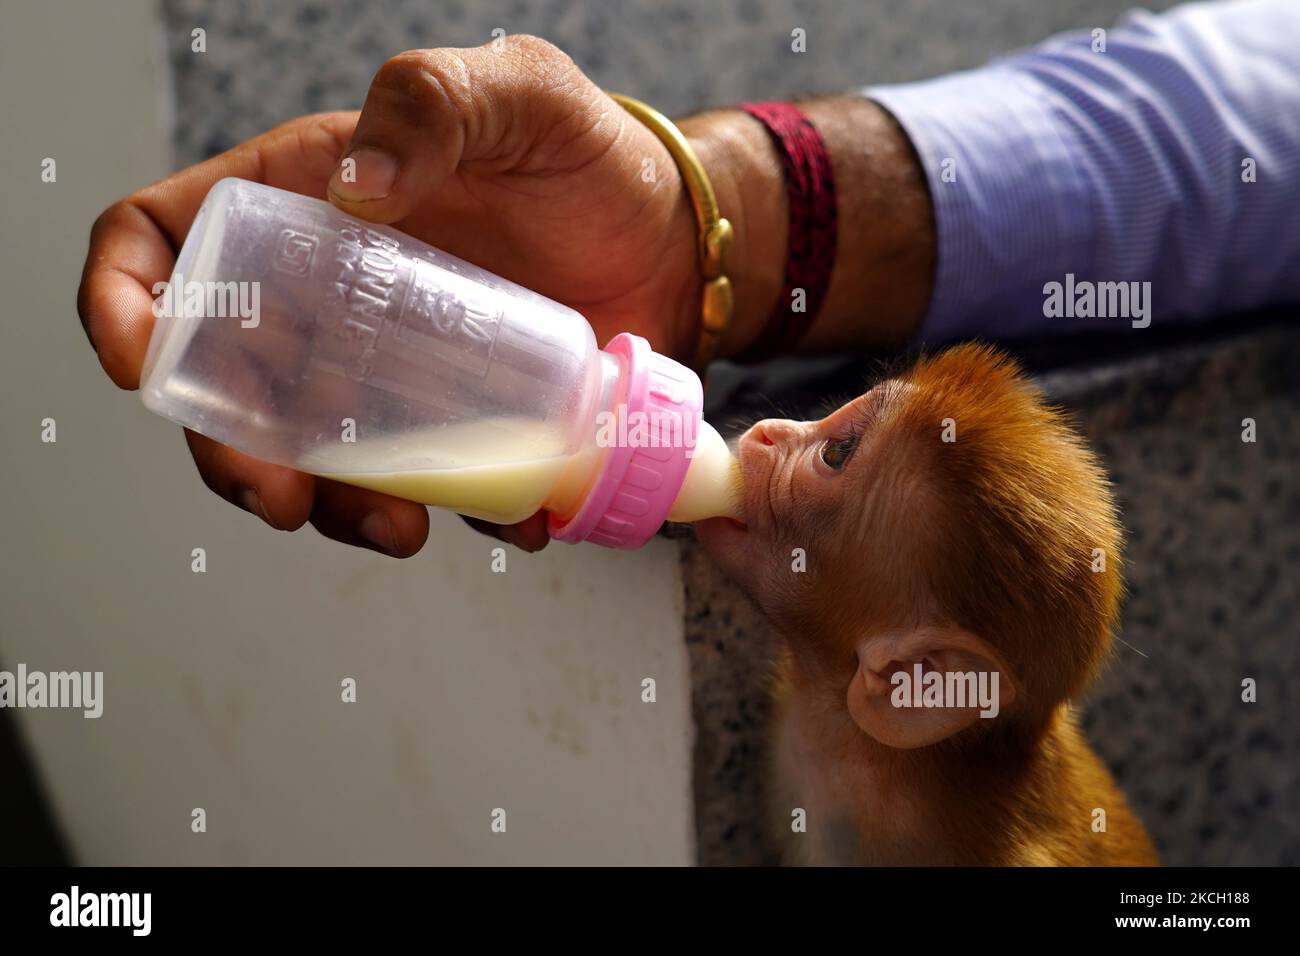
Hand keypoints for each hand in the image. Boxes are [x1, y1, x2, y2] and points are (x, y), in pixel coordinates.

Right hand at [78, 35, 705, 555]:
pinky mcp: (450, 420)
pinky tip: (504, 517)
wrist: (676, 241)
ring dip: (331, 508)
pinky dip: (450, 513)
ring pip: (312, 451)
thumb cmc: (590, 155)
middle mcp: (328, 292)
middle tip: (280, 498)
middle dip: (230, 451)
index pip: (167, 239)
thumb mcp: (518, 95)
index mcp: (305, 200)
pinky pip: (422, 482)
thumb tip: (354, 190)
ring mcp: (385, 366)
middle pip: (226, 378)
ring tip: (397, 529)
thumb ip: (433, 104)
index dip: (124, 301)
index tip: (140, 369)